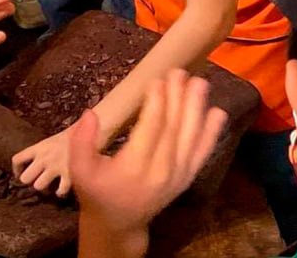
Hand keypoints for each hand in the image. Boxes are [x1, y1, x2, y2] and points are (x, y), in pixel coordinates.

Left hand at [14, 128, 74, 197]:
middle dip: (31, 181)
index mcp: (40, 147)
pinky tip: (63, 189)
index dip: (17, 169)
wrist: (94, 126)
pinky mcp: (70, 174)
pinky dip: (61, 192)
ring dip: (45, 188)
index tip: (21, 173)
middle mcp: (45, 157)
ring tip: (51, 186)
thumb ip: (45, 151)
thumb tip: (38, 161)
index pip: (17, 159)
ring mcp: (56, 166)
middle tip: (38, 181)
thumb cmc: (76, 132)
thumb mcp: (55, 139)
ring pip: (39, 186)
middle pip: (25, 178)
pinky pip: (60, 190)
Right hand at [72, 70, 226, 240]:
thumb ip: (81, 142)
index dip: (156, 102)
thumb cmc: (97, 193)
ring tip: (200, 82)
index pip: (151, 128)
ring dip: (197, 108)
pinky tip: (217, 112)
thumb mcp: (80, 170)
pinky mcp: (187, 177)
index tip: (157, 80)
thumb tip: (90, 113)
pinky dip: (211, 132)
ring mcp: (178, 175)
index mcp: (134, 168)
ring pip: (191, 137)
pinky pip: (202, 152)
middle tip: (180, 72)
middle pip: (174, 128)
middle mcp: (161, 170)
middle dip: (178, 97)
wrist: (120, 224)